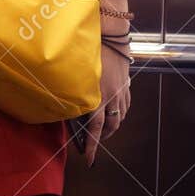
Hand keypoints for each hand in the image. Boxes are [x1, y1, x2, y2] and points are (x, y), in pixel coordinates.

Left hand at [83, 42, 130, 165]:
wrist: (111, 35)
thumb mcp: (78, 74)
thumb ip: (75, 92)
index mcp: (98, 96)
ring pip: (120, 116)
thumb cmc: (90, 52)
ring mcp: (121, 90)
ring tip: (102, 129)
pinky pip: (125, 104)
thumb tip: (68, 107)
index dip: (91, 146)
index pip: (95, 128)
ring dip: (112, 126)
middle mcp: (112, 97)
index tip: (89, 160)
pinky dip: (120, 112)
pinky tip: (114, 111)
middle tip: (93, 142)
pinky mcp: (126, 83)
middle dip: (103, 137)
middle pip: (111, 126)